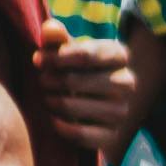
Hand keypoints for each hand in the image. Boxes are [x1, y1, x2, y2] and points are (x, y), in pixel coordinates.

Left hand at [37, 30, 143, 156]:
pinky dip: (62, 127)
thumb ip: (56, 39)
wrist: (91, 104)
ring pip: (75, 107)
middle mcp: (127, 82)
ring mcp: (122, 111)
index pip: (84, 55)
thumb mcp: (67, 51)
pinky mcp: (112, 136)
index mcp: (119, 55)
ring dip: (53, 102)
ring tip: (47, 98)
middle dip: (50, 80)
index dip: (55, 57)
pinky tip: (53, 120)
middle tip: (41, 81)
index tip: (38, 60)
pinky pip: (82, 134)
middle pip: (76, 81)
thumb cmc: (76, 69)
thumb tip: (49, 29)